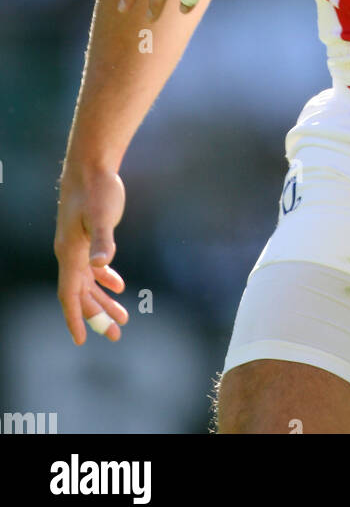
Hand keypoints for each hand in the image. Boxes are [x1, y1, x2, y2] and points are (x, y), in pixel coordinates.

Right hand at [55, 167, 128, 345]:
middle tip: (116, 335)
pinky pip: (93, 267)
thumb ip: (103, 241)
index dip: (75, 318)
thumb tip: (101, 264)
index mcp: (70, 253)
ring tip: (123, 318)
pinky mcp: (89, 237)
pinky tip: (118, 286)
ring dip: (104, 300)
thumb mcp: (102, 215)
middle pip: (82, 294)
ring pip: (89, 283)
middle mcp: (70, 254)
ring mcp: (79, 246)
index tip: (82, 340)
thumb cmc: (96, 189)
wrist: (91, 167)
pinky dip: (105, 279)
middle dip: (97, 316)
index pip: (69, 294)